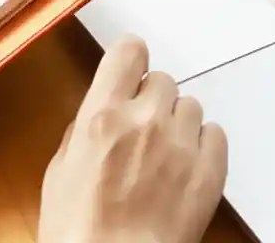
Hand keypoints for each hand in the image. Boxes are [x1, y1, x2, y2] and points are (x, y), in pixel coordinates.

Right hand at [39, 37, 227, 242]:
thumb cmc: (81, 234)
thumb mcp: (59, 173)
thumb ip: (83, 131)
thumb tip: (100, 114)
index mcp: (102, 116)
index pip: (129, 51)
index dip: (131, 59)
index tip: (131, 69)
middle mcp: (146, 121)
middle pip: (162, 80)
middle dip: (152, 101)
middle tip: (141, 132)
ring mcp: (182, 144)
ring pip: (191, 106)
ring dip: (178, 123)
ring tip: (163, 156)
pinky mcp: (210, 169)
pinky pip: (215, 134)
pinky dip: (203, 145)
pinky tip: (185, 167)